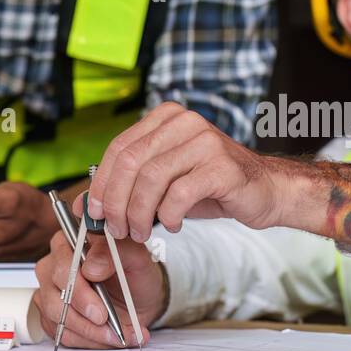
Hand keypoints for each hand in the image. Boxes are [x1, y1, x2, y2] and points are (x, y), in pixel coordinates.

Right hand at [33, 223, 164, 347]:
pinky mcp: (52, 317)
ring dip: (90, 334)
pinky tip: (109, 339)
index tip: (100, 313)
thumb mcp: (135, 257)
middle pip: (54, 298)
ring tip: (118, 336)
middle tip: (110, 328)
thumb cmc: (134, 272)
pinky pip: (62, 335)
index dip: (80, 293)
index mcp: (69, 244)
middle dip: (84, 320)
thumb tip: (91, 268)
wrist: (139, 297)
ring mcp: (49, 294)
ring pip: (57, 321)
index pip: (63, 268)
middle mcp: (53, 267)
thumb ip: (114, 253)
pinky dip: (88, 341)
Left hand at [88, 102, 287, 241]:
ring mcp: (205, 141)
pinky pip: (179, 194)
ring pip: (151, 178)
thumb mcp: (166, 181)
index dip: (101, 182)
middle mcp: (185, 122)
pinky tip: (172, 225)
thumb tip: (84, 204)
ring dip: (138, 213)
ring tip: (140, 232)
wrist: (265, 191)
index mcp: (167, 117)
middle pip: (132, 162)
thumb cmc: (213, 186)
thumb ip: (130, 186)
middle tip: (115, 229)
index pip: (120, 147)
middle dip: (116, 201)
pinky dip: (167, 215)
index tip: (94, 211)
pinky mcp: (221, 166)